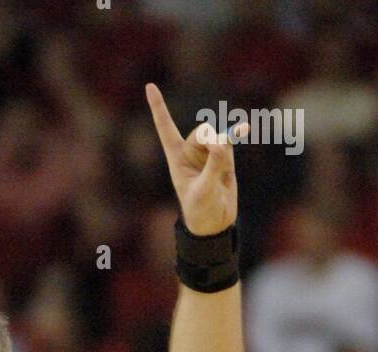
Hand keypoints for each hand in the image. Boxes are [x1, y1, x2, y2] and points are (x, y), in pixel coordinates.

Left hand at [145, 83, 246, 235]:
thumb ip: (214, 164)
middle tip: (219, 151)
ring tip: (227, 165)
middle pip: (201, 132)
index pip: (166, 128)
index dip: (159, 108)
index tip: (150, 86)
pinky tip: (244, 129)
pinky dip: (236, 134)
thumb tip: (222, 141)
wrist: (215, 223)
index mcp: (176, 159)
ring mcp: (208, 153)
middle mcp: (190, 152)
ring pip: (217, 136)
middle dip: (210, 140)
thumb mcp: (204, 190)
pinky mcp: (224, 157)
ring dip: (224, 145)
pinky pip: (229, 140)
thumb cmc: (201, 211)